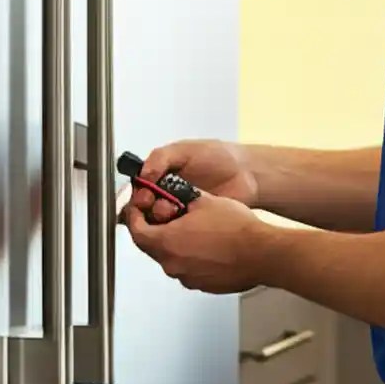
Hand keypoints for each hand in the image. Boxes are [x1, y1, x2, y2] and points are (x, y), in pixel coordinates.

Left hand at [124, 192, 271, 293]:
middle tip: (168, 216)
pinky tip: (209, 245)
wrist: (262, 254)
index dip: (135, 216)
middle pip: (152, 245)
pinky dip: (192, 257)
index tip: (139, 210)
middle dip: (156, 229)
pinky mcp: (203, 285)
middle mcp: (173, 264)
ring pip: (172, 258)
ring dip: (176, 244)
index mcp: (167, 242)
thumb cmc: (238, 230)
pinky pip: (189, 269)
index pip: (136, 231)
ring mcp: (188, 278)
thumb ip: (182, 199)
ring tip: (195, 229)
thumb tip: (177, 196)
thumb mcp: (203, 201)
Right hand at [131, 140, 257, 223]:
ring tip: (173, 211)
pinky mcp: (192, 226)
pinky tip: (182, 222)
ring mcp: (179, 212)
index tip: (143, 197)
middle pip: (144, 210)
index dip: (137, 196)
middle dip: (147, 210)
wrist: (247, 174)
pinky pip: (177, 233)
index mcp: (160, 176)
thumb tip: (142, 174)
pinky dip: (176, 231)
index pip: (138, 190)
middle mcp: (166, 195)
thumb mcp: (185, 150)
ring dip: (161, 221)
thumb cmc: (219, 157)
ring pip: (158, 224)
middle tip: (157, 205)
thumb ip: (160, 158)